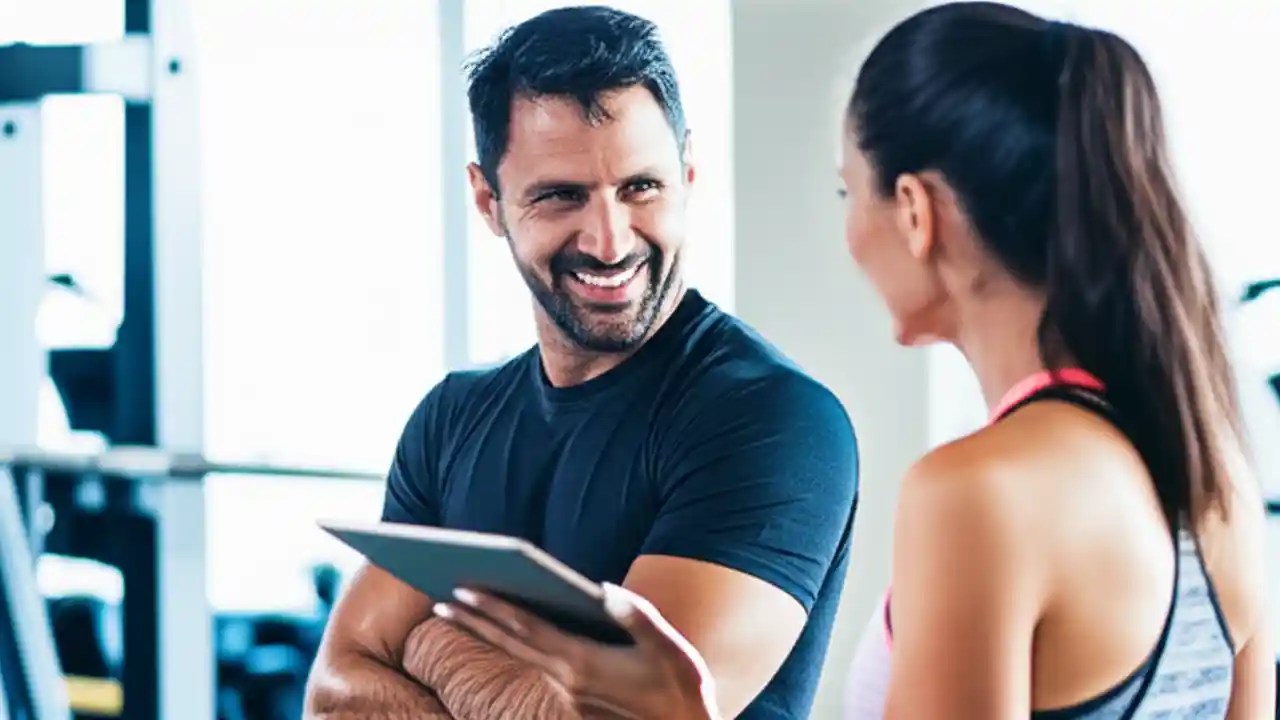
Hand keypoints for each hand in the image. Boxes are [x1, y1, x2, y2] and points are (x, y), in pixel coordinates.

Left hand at [434, 583, 720, 719]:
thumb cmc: (682, 689)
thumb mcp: (671, 648)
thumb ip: (638, 615)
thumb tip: (605, 588)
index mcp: (585, 663)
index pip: (528, 630)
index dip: (494, 609)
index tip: (463, 589)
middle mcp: (568, 681)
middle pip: (510, 645)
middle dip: (474, 621)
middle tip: (440, 599)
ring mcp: (567, 696)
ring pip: (515, 660)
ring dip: (483, 636)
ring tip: (454, 614)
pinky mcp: (572, 704)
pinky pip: (531, 671)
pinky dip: (507, 651)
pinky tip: (495, 638)